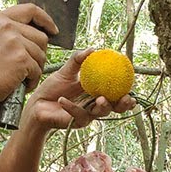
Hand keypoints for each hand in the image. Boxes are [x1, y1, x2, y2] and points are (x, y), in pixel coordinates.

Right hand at [0, 4, 57, 105]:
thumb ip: (7, 30)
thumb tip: (33, 28)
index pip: (30, 10)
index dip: (45, 20)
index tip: (53, 30)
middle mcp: (6, 26)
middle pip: (41, 37)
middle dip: (39, 54)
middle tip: (28, 66)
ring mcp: (14, 41)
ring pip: (41, 54)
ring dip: (35, 68)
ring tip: (20, 76)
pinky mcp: (21, 58)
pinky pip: (38, 69)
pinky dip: (33, 80)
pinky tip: (21, 84)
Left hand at [21, 49, 136, 130]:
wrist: (36, 104)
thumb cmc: (52, 88)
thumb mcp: (66, 72)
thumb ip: (78, 60)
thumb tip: (92, 49)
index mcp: (95, 92)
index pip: (115, 94)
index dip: (126, 94)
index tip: (133, 89)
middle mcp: (94, 105)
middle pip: (114, 107)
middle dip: (123, 105)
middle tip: (126, 99)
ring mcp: (86, 115)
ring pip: (100, 113)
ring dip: (103, 106)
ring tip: (101, 99)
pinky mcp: (75, 122)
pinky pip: (77, 115)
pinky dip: (71, 107)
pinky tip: (62, 100)